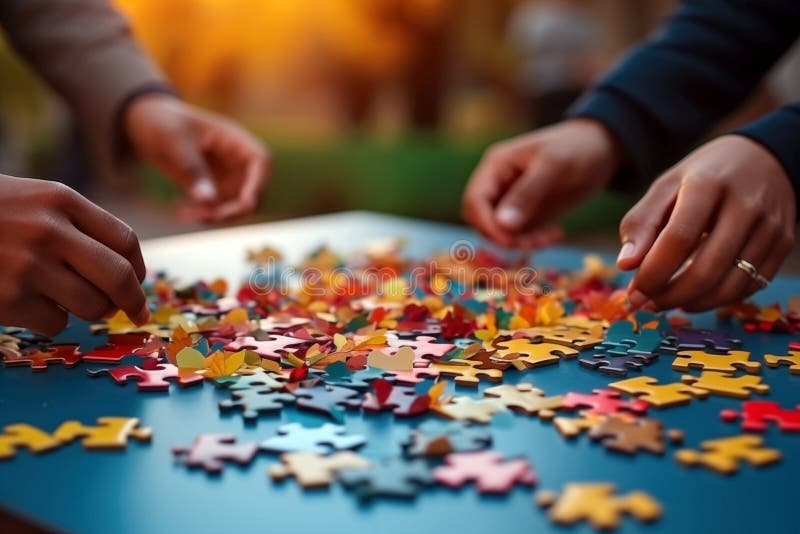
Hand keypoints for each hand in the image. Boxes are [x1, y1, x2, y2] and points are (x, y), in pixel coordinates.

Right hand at [0, 176, 148, 334]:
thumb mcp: (34, 200)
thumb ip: (78, 227)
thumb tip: (128, 271)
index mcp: (61, 200)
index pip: (124, 240)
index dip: (138, 268)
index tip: (140, 284)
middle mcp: (50, 231)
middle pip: (118, 277)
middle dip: (132, 300)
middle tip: (136, 313)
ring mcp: (28, 267)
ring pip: (90, 305)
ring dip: (87, 309)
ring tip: (63, 298)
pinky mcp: (8, 299)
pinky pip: (55, 323)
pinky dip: (49, 320)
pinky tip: (27, 302)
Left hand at [123, 94, 270, 221]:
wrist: (143, 123)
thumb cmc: (161, 122)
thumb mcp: (172, 142)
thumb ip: (191, 170)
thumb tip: (208, 201)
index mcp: (233, 140)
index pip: (261, 161)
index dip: (258, 184)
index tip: (244, 204)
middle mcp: (235, 159)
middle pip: (252, 190)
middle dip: (233, 209)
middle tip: (206, 218)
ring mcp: (225, 175)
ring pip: (235, 205)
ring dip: (215, 215)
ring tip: (183, 213)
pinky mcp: (212, 187)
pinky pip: (217, 208)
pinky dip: (203, 214)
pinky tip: (180, 209)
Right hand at [461, 118, 622, 247]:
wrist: (601, 147)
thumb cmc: (577, 148)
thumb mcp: (553, 166)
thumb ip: (527, 194)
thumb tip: (502, 225)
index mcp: (496, 166)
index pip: (474, 200)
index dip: (486, 224)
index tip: (508, 240)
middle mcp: (498, 184)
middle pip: (481, 219)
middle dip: (502, 235)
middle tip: (532, 242)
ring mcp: (511, 200)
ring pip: (499, 231)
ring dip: (519, 241)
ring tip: (549, 238)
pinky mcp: (526, 212)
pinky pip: (518, 234)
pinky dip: (533, 240)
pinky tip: (556, 234)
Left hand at [618, 135, 795, 311]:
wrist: (763, 158)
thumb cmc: (703, 176)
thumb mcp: (666, 186)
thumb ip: (642, 223)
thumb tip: (625, 265)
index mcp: (708, 184)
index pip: (678, 239)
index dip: (653, 273)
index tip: (632, 293)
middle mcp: (745, 205)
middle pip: (706, 269)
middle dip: (670, 295)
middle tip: (646, 303)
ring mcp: (770, 226)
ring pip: (730, 285)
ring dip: (692, 303)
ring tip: (666, 301)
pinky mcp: (783, 243)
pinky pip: (750, 286)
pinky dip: (718, 300)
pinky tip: (694, 296)